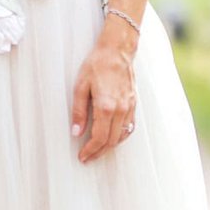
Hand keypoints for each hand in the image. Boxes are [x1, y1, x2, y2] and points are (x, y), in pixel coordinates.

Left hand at [70, 22, 137, 162]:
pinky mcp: (133, 104)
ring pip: (121, 136)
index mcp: (106, 106)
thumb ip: (78, 111)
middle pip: (111, 141)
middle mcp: (120, 110)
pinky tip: (112, 138)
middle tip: (88, 158)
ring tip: (97, 151)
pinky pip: (129, 127)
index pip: (99, 137)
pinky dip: (120, 137)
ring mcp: (129, 108)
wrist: (117, 51)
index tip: (82, 156)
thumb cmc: (97, 65)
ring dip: (109, 147)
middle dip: (99, 152)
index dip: (90, 150)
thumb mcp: (80, 86)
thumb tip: (76, 132)